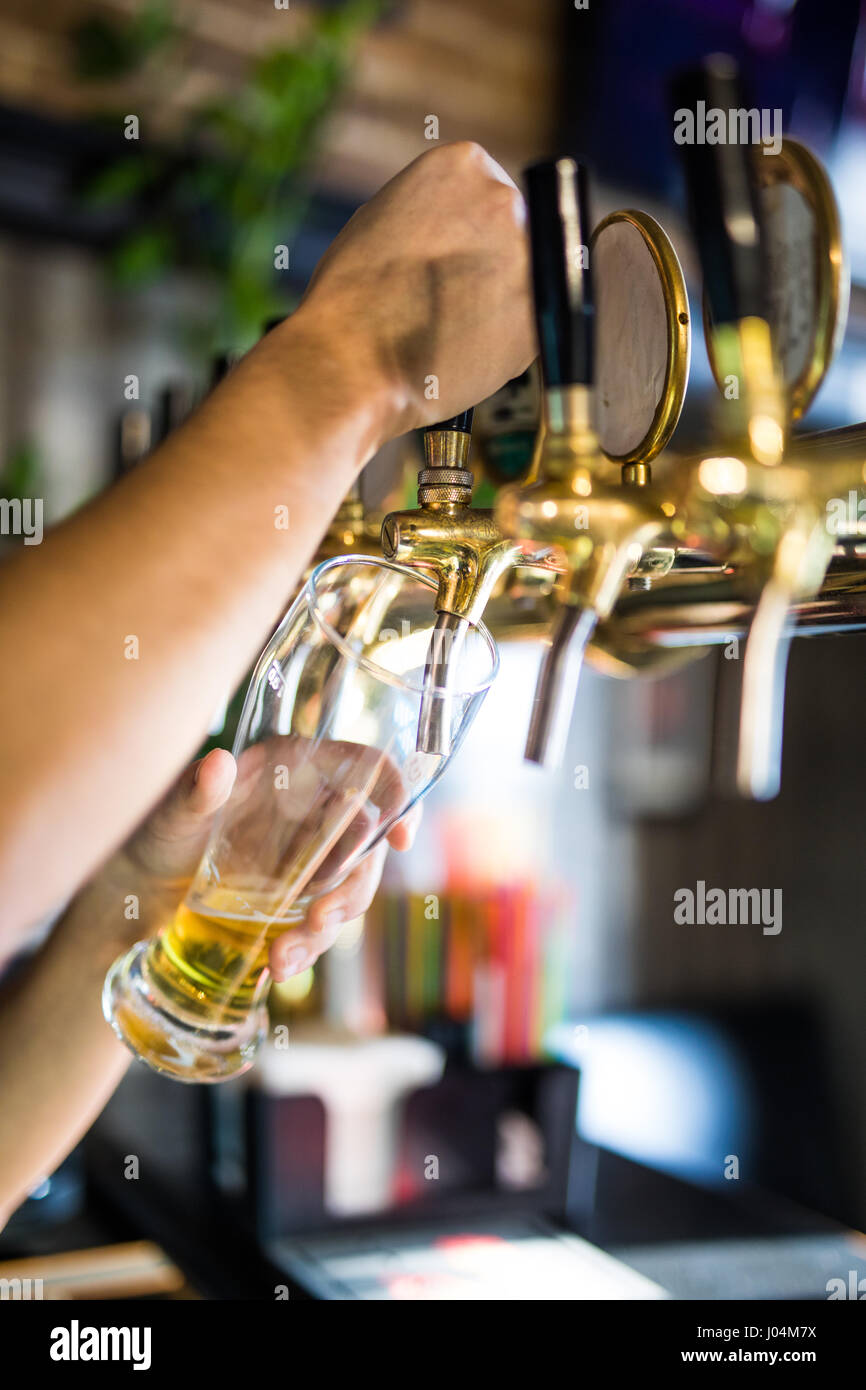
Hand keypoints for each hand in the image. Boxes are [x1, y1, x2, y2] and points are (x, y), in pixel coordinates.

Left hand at [101, 747, 418, 980]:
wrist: (133, 894)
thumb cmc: (152, 834)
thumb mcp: (168, 815)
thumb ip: (194, 793)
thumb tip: (216, 764)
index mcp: (293, 767)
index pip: (365, 768)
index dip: (396, 795)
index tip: (400, 836)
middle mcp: (310, 809)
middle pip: (367, 843)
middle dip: (353, 887)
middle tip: (321, 920)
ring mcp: (308, 857)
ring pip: (349, 889)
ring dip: (329, 926)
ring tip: (285, 955)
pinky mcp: (296, 901)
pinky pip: (321, 924)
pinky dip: (307, 948)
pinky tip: (278, 965)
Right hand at [290, 141, 534, 437]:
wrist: (352, 359)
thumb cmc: (352, 299)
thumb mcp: (383, 219)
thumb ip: (434, 215)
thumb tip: (462, 233)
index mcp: (463, 164)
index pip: (490, 193)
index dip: (473, 235)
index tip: (455, 261)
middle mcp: (504, 198)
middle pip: (518, 231)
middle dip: (493, 266)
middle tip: (453, 301)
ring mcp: (528, 254)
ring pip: (529, 279)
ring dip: (502, 304)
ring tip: (453, 329)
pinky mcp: (540, 310)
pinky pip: (534, 323)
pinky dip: (508, 341)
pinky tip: (465, 349)